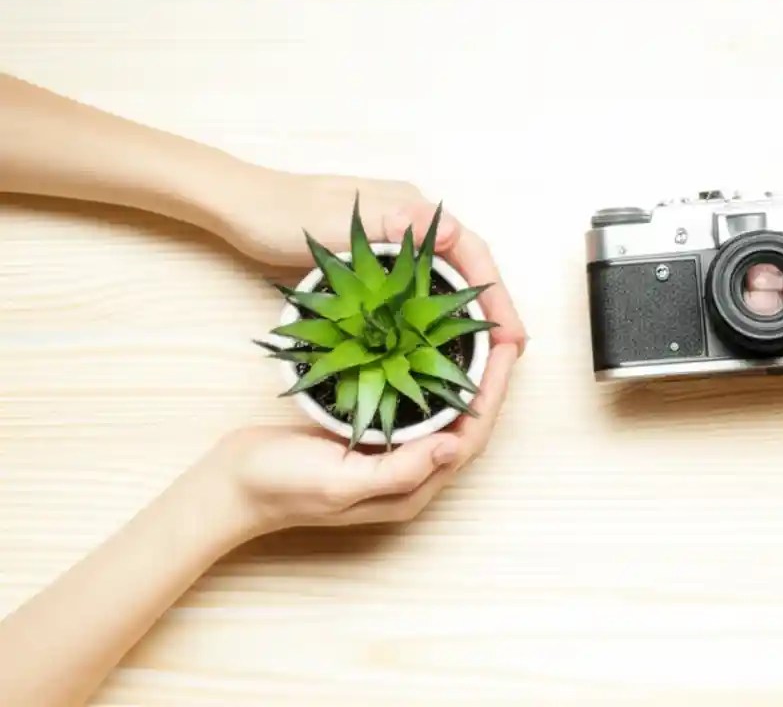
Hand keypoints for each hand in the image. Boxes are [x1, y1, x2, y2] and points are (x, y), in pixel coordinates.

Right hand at [194, 336, 518, 535]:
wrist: (230, 487)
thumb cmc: (279, 486)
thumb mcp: (338, 482)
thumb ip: (397, 471)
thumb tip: (452, 447)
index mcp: (409, 491)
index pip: (470, 439)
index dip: (493, 395)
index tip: (506, 352)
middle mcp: (410, 478)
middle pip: (467, 427)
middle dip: (490, 383)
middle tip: (503, 337)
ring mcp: (392, 459)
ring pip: (446, 417)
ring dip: (467, 380)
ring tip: (481, 340)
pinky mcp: (373, 441)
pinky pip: (418, 409)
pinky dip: (434, 381)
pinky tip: (435, 354)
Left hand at [218, 170, 527, 352]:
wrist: (238, 207)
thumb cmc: (281, 211)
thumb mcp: (336, 219)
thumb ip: (391, 223)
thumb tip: (448, 231)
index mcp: (413, 211)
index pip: (474, 254)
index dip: (499, 297)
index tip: (513, 337)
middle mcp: (412, 225)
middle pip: (470, 271)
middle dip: (495, 312)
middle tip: (510, 359)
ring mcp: (396, 243)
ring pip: (449, 283)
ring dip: (471, 318)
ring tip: (486, 360)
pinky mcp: (377, 263)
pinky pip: (422, 293)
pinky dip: (438, 320)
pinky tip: (438, 346)